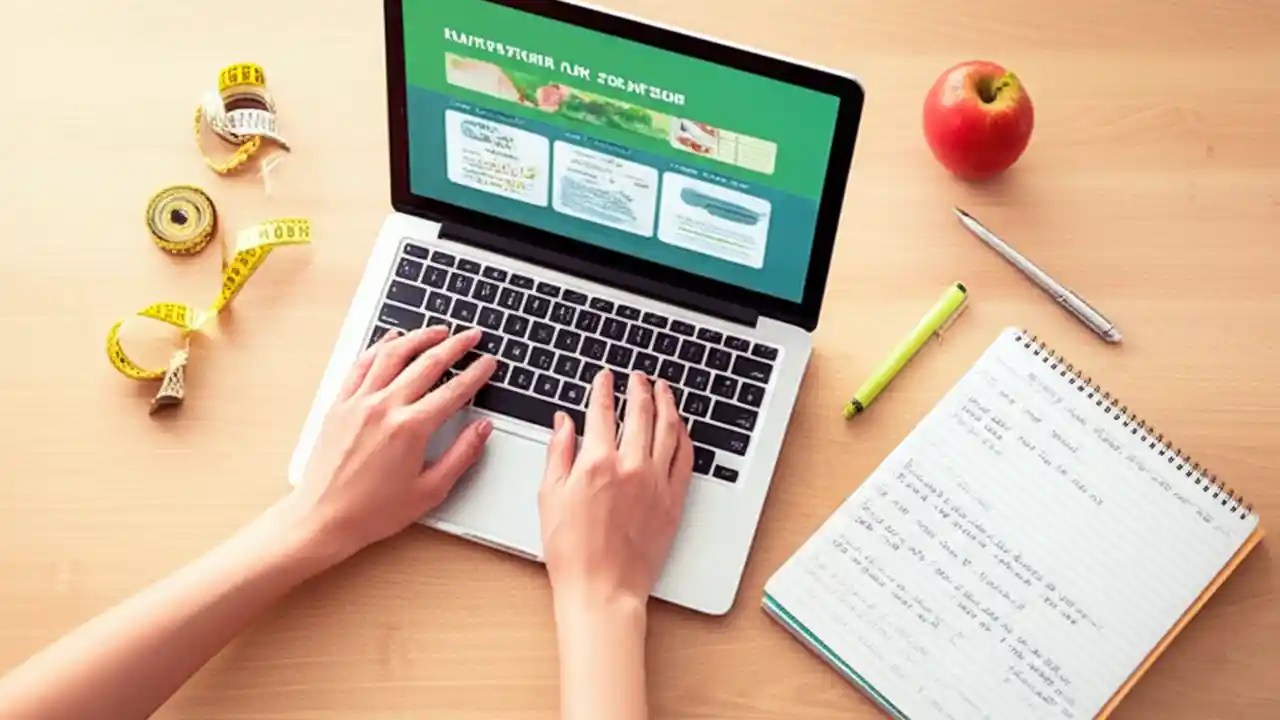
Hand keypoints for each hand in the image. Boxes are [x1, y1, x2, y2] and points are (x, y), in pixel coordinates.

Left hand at [291, 326, 496, 562]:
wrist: (323, 518)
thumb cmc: (373, 511)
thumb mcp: (430, 491)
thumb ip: (462, 455)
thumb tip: (483, 429)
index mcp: (411, 428)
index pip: (454, 391)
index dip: (476, 373)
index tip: (488, 363)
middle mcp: (385, 407)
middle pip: (427, 363)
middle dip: (455, 346)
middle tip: (472, 336)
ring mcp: (359, 402)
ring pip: (394, 354)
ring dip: (420, 337)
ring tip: (439, 330)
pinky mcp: (340, 404)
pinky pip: (362, 364)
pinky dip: (380, 347)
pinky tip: (392, 340)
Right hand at [539, 370, 693, 607]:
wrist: (603, 589)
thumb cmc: (571, 551)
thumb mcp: (549, 496)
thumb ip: (558, 453)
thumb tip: (563, 422)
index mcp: (596, 462)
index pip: (602, 411)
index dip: (603, 388)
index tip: (604, 377)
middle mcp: (631, 466)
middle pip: (640, 412)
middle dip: (638, 388)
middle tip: (637, 376)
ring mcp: (656, 482)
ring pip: (668, 429)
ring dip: (666, 403)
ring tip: (663, 389)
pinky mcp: (673, 500)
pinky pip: (684, 457)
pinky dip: (684, 435)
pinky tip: (680, 426)